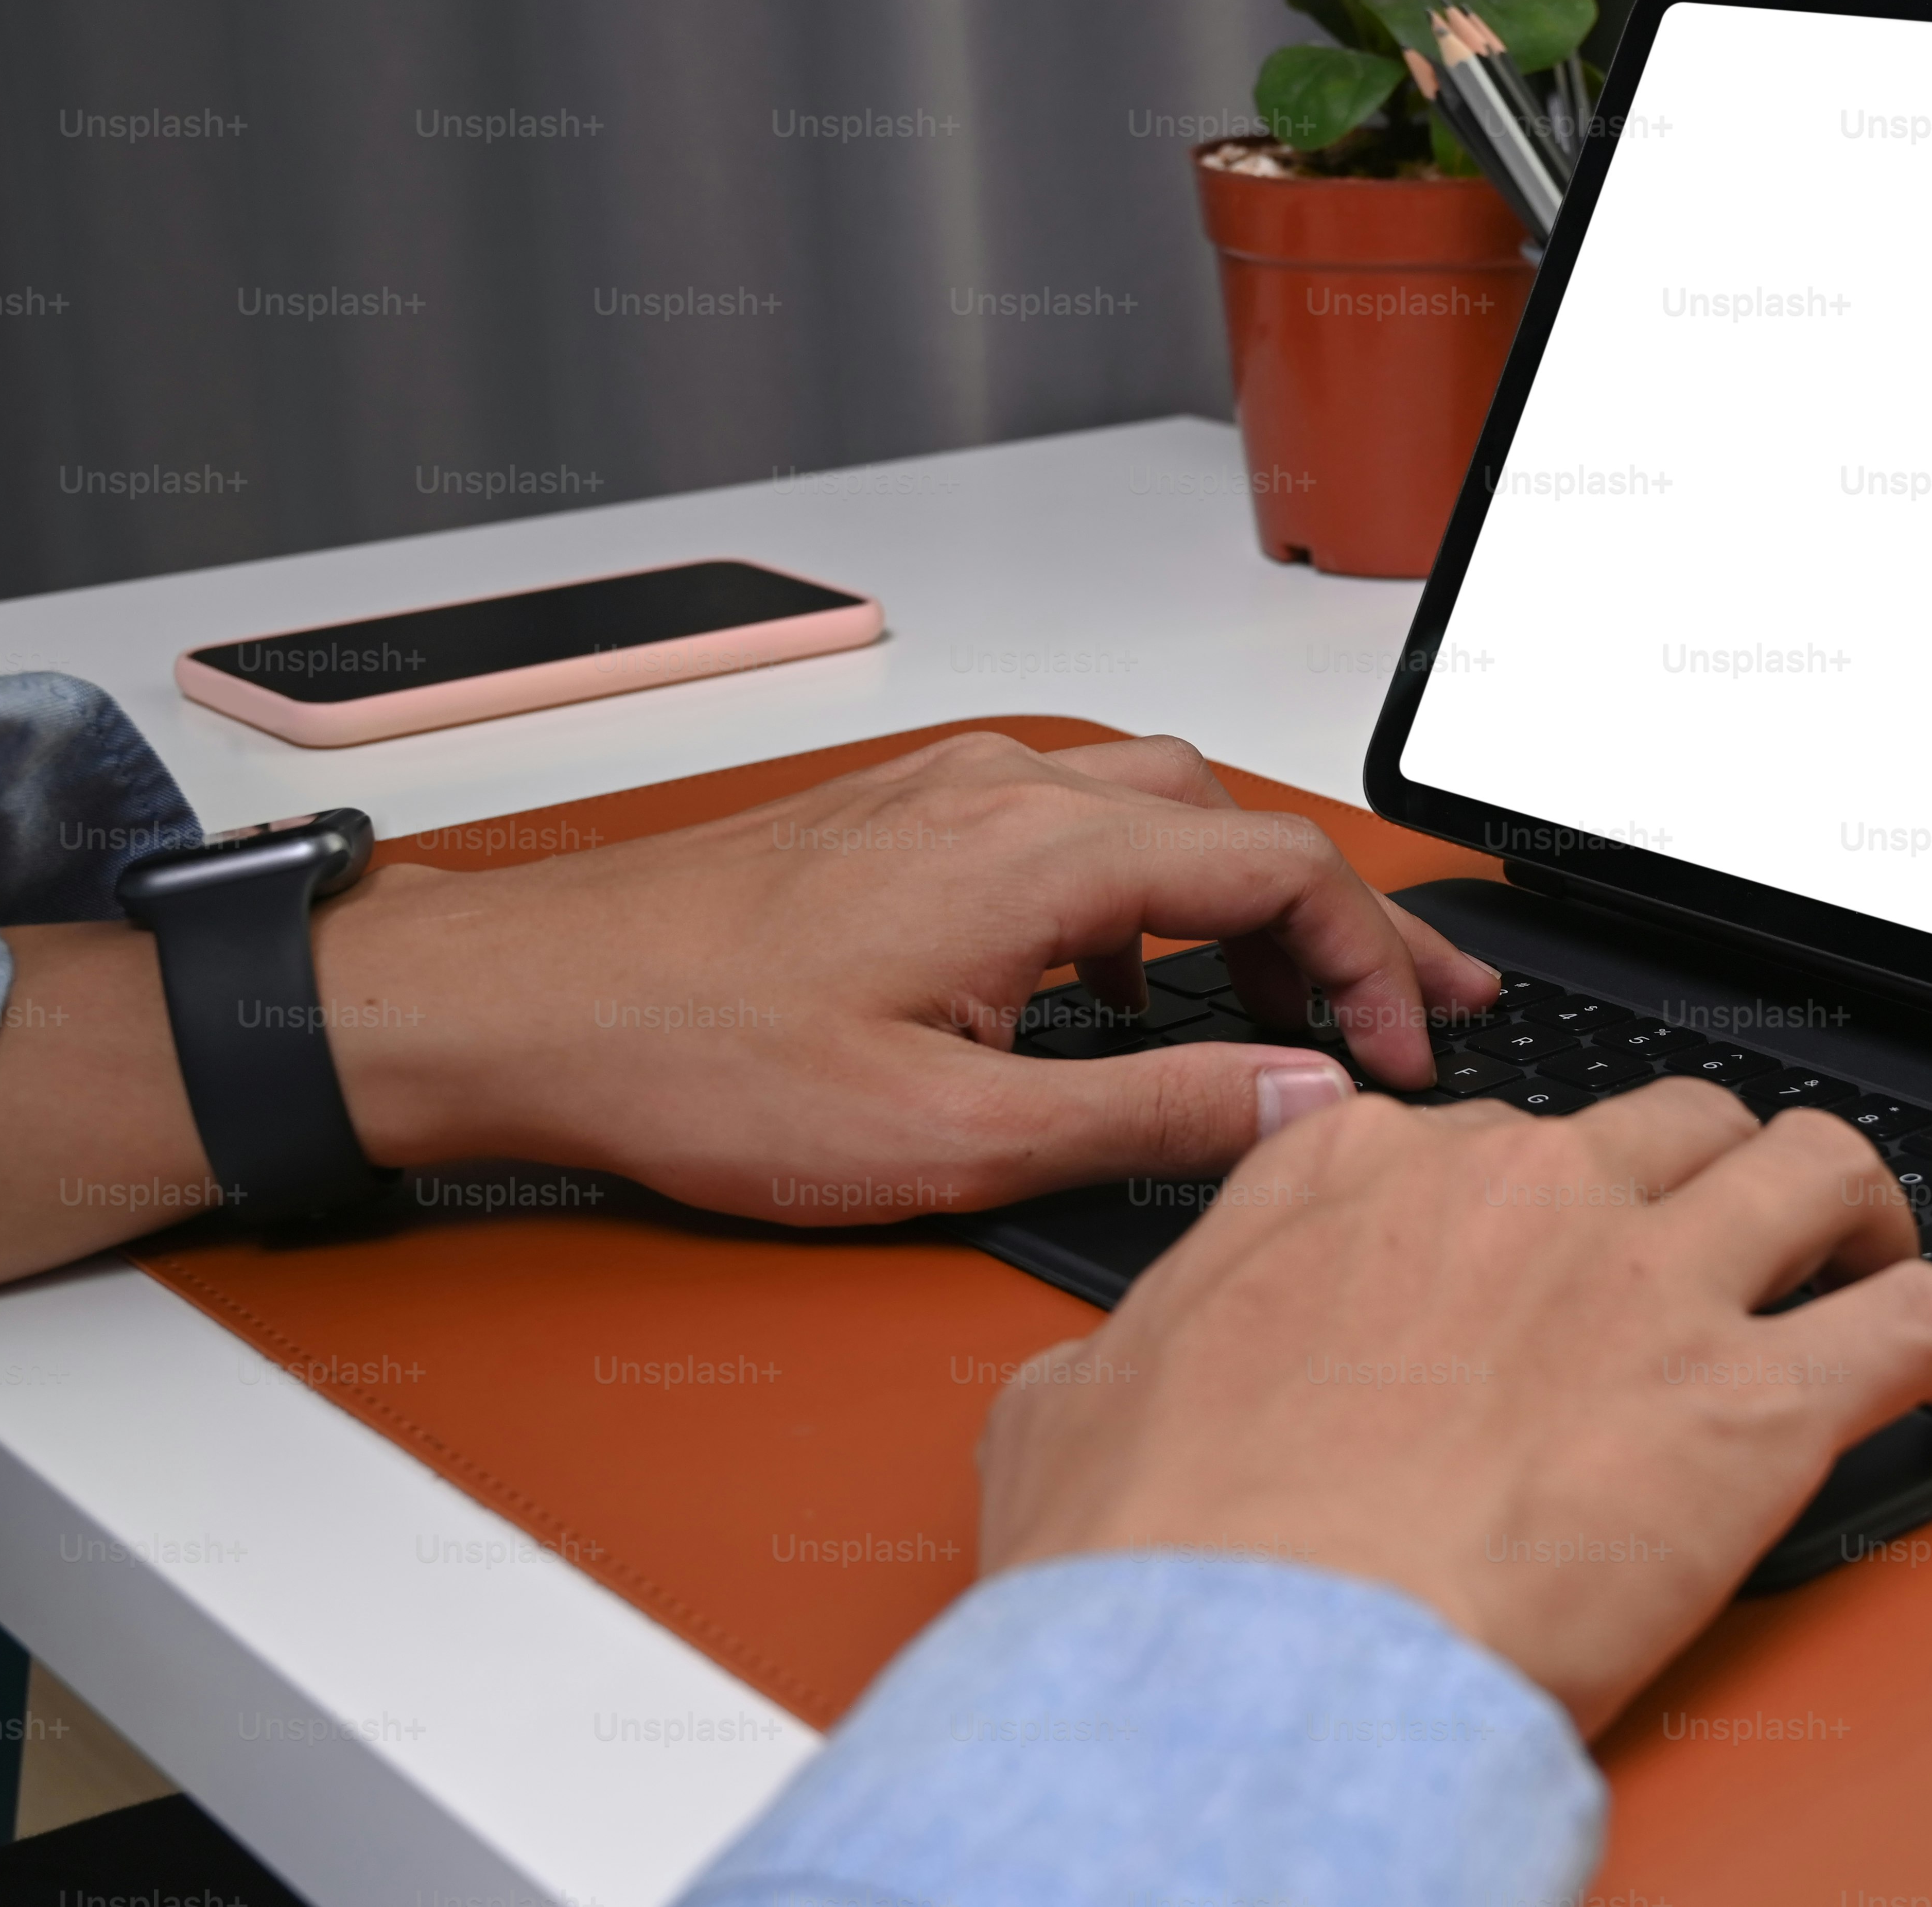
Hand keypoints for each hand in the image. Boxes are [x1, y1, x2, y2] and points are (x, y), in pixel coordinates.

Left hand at [319, 730, 1497, 1212]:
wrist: (526, 1005)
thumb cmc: (699, 1065)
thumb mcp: (952, 1137)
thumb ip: (1147, 1113)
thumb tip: (1296, 1103)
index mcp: (1042, 857)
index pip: (1283, 873)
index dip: (1374, 967)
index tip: (1402, 1058)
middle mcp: (1007, 794)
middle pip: (1238, 824)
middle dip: (1339, 924)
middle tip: (1406, 1017)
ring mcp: (951, 796)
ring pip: (1160, 809)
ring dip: (1242, 902)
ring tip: (1281, 1012)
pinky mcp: (905, 819)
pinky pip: (1075, 825)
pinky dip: (1146, 894)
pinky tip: (1122, 988)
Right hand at [973, 1082, 1931, 1732]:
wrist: (1248, 1671)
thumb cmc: (1162, 1568)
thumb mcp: (1069, 1412)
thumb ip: (1124, 1351)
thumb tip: (1119, 1366)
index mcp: (1355, 1179)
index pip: (1480, 1132)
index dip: (1525, 1196)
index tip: (1541, 1244)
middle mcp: (1516, 1194)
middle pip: (1665, 1126)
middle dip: (1702, 1175)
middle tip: (1719, 1242)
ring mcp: (1645, 1287)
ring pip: (1810, 1168)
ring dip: (1852, 1205)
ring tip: (1867, 1253)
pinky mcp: (1752, 1407)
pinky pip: (1917, 1324)